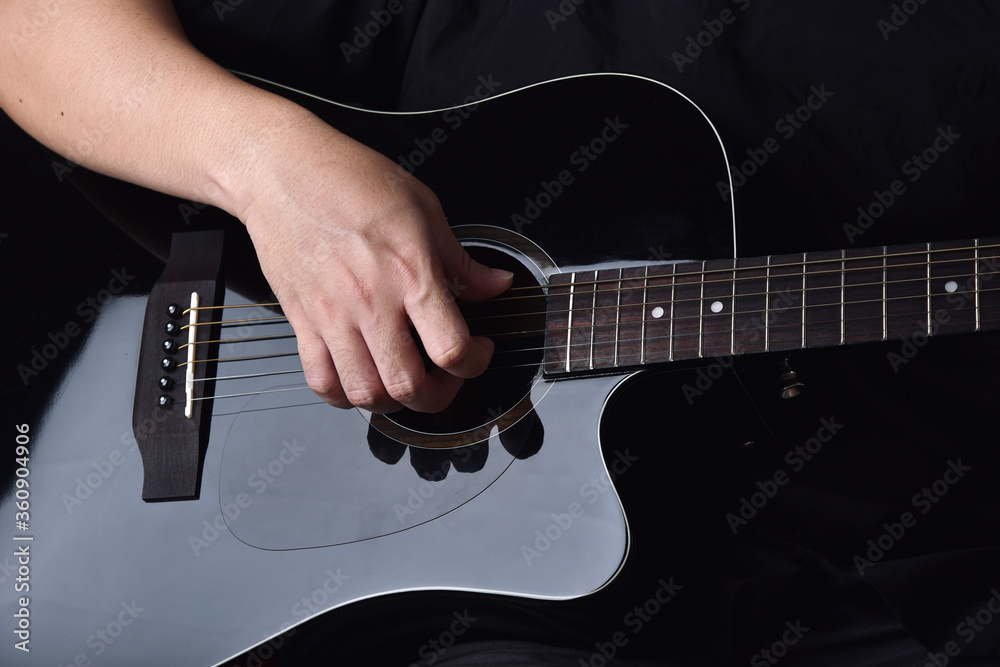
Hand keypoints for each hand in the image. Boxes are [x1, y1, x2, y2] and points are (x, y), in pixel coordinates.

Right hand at [237, 114, 512, 413]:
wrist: (281, 171)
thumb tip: (496, 284)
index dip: (476, 362)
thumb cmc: (348, 179)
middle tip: (446, 378)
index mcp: (409, 273)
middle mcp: (371, 302)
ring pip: (365, 393)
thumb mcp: (424, 207)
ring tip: (405, 382)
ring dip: (393, 402)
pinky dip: (343, 395)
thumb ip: (461, 259)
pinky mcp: (302, 321)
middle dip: (439, 396)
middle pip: (409, 386)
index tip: (478, 350)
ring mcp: (333, 316)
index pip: (451, 348)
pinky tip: (360, 380)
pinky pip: (321, 381)